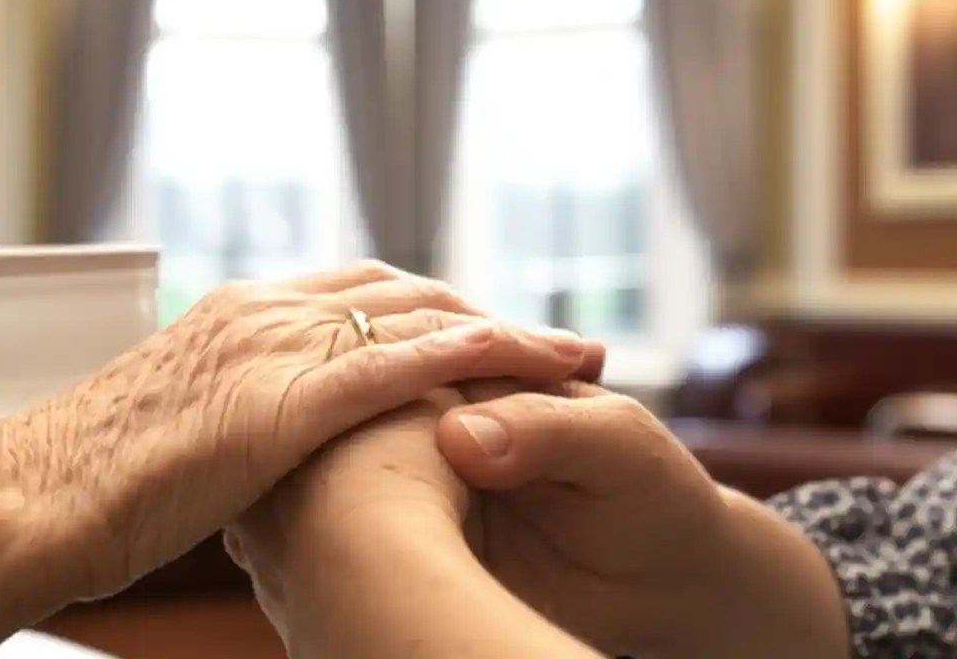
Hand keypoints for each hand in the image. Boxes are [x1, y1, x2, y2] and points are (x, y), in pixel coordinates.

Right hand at [0, 261, 598, 598]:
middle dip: (482, 310)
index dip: (428, 310)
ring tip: (570, 352)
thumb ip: (226, 421)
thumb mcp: (172, 436)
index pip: (356, 295)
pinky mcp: (287, 396)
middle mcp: (263, 311)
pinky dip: (473, 357)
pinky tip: (525, 363)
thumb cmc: (90, 487)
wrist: (31, 502)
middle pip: (403, 291)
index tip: (480, 331)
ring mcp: (276, 346)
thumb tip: (253, 446)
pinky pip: (402, 364)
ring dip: (504, 332)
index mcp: (235, 316)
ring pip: (420, 318)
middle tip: (546, 337)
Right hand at [229, 378, 726, 656]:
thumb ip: (547, 430)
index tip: (338, 407)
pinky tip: (304, 556)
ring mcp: (439, 495)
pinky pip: (381, 548)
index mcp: (490, 390)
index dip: (380, 383)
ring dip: (326, 497)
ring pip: (364, 485)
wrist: (677, 584)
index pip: (419, 372)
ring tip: (279, 518)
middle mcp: (451, 436)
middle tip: (295, 473)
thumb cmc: (658, 494)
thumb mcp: (617, 446)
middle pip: (374, 426)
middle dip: (335, 444)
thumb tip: (459, 434)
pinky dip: (346, 551)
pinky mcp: (437, 553)